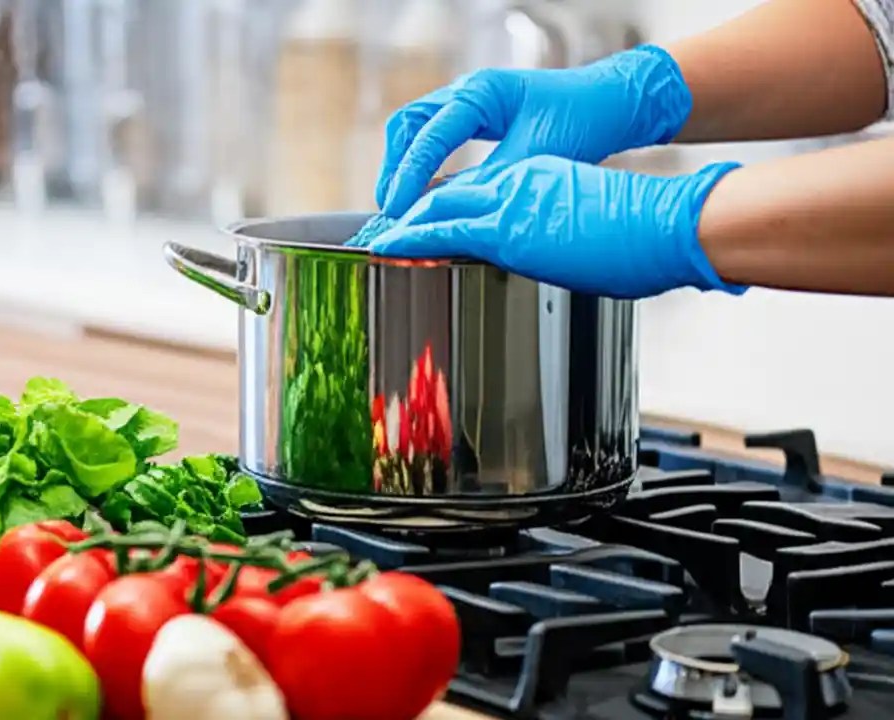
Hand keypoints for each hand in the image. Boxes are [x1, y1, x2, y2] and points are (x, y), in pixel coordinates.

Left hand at [367, 156, 745, 299]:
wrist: (669, 225)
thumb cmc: (648, 236)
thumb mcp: (593, 232)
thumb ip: (563, 241)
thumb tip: (562, 263)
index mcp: (540, 182)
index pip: (477, 194)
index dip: (443, 210)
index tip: (422, 226)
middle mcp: (518, 183)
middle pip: (448, 196)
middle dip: (410, 218)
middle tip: (380, 234)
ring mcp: (510, 202)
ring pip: (437, 207)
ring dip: (400, 228)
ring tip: (370, 243)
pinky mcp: (506, 228)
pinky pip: (441, 230)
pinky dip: (405, 238)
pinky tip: (381, 246)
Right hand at [377, 45, 692, 217]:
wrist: (615, 104)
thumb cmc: (584, 120)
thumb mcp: (536, 156)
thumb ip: (490, 181)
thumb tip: (449, 211)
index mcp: (481, 93)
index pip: (429, 135)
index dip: (409, 175)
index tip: (397, 208)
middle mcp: (469, 92)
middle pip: (408, 124)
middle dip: (394, 166)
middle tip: (389, 206)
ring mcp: (471, 103)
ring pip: (417, 130)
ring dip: (405, 164)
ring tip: (399, 203)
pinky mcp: (478, 119)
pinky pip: (436, 138)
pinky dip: (424, 164)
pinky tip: (425, 192)